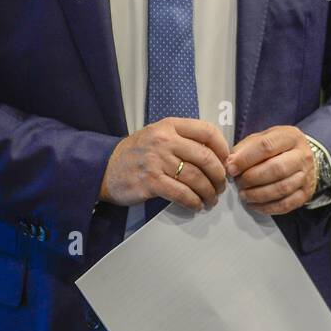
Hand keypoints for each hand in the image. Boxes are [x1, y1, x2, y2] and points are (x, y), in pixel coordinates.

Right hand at [99, 117, 230, 210]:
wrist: (104, 168)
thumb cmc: (137, 153)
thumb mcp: (159, 135)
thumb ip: (184, 140)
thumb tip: (216, 157)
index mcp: (169, 125)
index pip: (206, 131)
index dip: (222, 148)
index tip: (227, 162)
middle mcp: (164, 140)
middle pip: (205, 157)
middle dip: (219, 175)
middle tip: (221, 186)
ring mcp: (156, 161)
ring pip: (196, 177)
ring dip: (208, 192)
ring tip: (211, 199)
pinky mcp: (150, 182)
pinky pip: (181, 193)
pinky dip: (193, 201)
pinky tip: (196, 205)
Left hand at [225, 125, 316, 215]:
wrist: (304, 159)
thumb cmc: (279, 148)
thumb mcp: (263, 138)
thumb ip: (245, 148)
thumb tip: (230, 163)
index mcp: (290, 137)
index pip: (267, 146)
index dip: (246, 159)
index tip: (232, 168)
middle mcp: (302, 156)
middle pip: (276, 169)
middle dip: (252, 178)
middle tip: (238, 182)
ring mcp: (306, 176)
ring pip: (281, 189)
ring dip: (257, 194)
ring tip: (244, 194)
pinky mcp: (305, 194)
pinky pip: (286, 204)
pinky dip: (267, 207)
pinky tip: (255, 204)